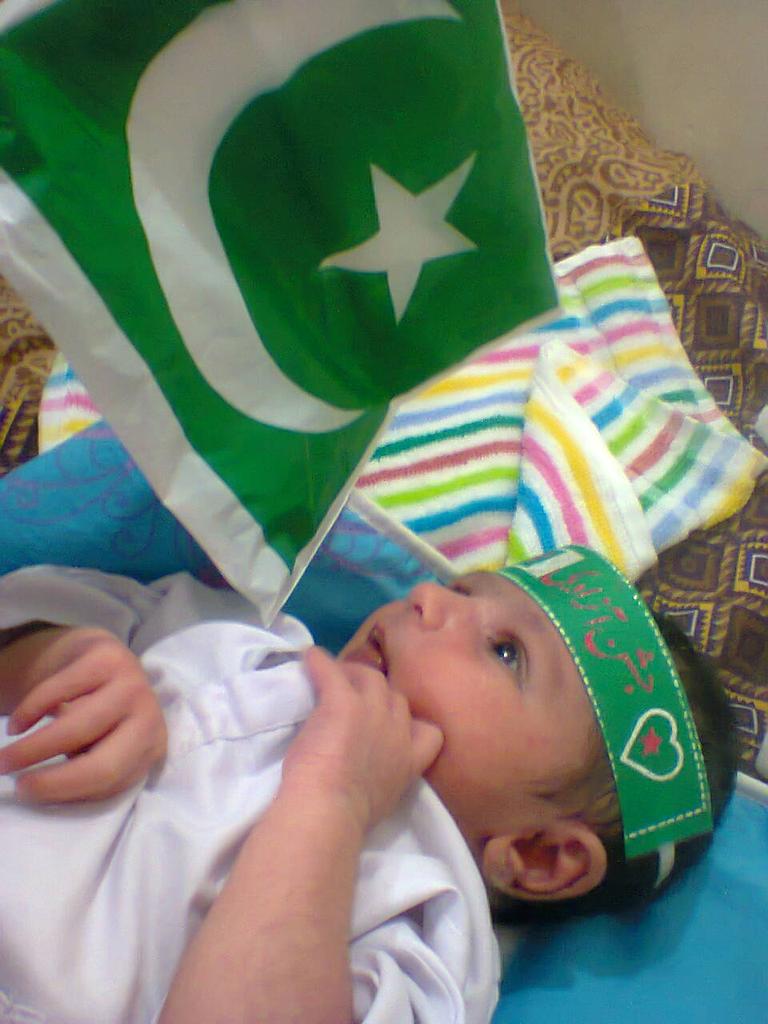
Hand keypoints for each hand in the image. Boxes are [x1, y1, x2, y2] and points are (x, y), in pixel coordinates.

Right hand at [0, 627, 166, 802]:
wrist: (103, 660)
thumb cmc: (98, 717)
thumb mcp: (103, 748)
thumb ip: (88, 770)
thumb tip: (43, 793)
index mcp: (151, 748)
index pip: (112, 783)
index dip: (66, 790)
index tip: (27, 793)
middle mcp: (149, 718)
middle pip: (104, 764)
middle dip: (54, 779)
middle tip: (14, 782)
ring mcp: (132, 685)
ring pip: (80, 727)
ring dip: (35, 747)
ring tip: (5, 758)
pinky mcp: (108, 657)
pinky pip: (62, 690)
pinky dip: (32, 710)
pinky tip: (17, 725)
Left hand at [283, 647, 443, 834]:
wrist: (329, 809)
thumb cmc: (348, 817)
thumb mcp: (384, 798)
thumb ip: (387, 776)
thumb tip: (371, 770)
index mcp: (411, 759)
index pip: (429, 731)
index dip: (410, 724)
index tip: (391, 727)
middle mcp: (398, 729)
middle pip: (394, 696)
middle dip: (377, 695)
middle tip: (353, 697)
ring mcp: (372, 710)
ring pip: (368, 676)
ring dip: (352, 674)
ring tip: (334, 678)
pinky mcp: (343, 700)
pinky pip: (331, 670)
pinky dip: (319, 663)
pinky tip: (309, 659)